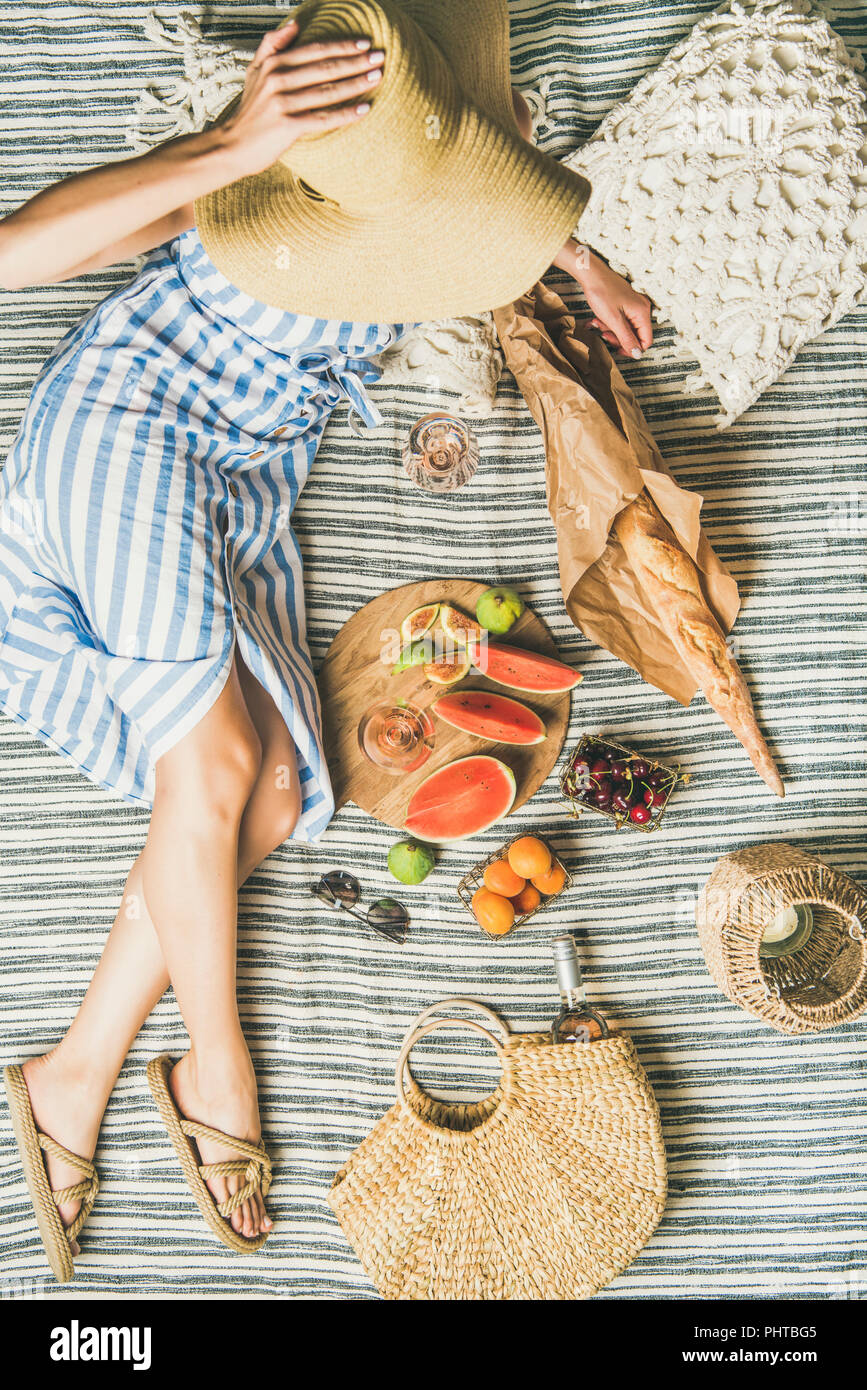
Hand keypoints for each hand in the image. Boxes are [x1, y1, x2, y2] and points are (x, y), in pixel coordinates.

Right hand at [216, 19, 384, 176]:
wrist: (232, 146)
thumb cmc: (249, 110)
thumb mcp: (254, 70)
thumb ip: (272, 45)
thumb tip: (295, 24)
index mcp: (274, 63)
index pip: (315, 50)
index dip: (342, 45)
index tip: (365, 43)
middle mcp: (278, 80)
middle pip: (325, 68)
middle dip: (356, 61)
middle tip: (381, 57)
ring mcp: (283, 103)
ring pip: (327, 90)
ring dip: (355, 83)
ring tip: (378, 77)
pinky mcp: (287, 126)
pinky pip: (323, 118)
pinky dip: (345, 114)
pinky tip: (365, 109)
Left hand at [555, 240, 652, 357]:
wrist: (591, 274)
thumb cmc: (602, 292)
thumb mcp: (614, 320)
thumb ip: (627, 338)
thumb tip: (637, 354)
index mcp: (642, 312)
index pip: (646, 341)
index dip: (632, 349)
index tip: (618, 349)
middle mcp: (641, 309)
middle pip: (635, 336)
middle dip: (618, 338)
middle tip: (605, 334)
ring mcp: (633, 306)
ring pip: (626, 329)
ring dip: (611, 330)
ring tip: (599, 323)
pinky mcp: (625, 304)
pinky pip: (621, 320)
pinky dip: (610, 323)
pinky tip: (599, 319)